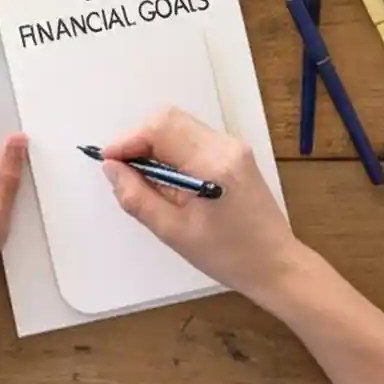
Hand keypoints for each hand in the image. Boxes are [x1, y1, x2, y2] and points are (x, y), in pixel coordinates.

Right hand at [100, 107, 296, 304]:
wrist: (275, 264)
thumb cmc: (227, 256)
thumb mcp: (174, 232)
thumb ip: (137, 197)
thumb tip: (112, 169)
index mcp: (212, 164)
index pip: (160, 129)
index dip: (127, 140)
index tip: (108, 162)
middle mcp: (225, 145)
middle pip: (168, 119)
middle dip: (138, 140)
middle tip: (123, 171)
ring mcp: (233, 146)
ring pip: (179, 126)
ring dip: (154, 145)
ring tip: (145, 180)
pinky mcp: (234, 152)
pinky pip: (192, 138)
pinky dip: (171, 151)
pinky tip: (168, 181)